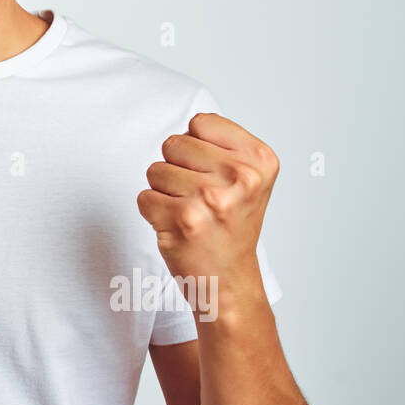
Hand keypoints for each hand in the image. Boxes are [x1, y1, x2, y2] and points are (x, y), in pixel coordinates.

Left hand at [136, 112, 278, 301]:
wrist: (230, 281)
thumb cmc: (231, 225)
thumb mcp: (249, 178)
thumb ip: (222, 144)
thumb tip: (190, 124)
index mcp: (261, 160)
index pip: (199, 123)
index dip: (196, 148)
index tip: (213, 174)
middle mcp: (241, 177)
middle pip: (173, 144)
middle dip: (177, 169)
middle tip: (199, 198)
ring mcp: (211, 199)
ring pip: (155, 170)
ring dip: (164, 192)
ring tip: (189, 213)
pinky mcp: (183, 220)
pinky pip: (144, 197)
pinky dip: (153, 212)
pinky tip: (177, 227)